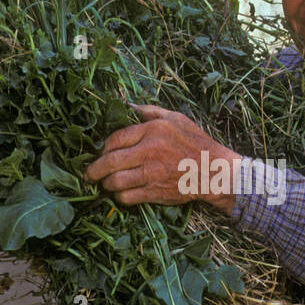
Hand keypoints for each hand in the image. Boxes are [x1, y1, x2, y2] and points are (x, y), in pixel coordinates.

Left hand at [84, 104, 241, 213]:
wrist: (216, 172)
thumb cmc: (197, 143)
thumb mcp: (176, 118)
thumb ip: (150, 112)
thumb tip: (128, 107)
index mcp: (152, 131)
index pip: (115, 139)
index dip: (103, 147)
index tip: (99, 152)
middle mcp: (149, 152)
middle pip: (109, 161)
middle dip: (93, 170)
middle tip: (88, 174)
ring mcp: (151, 174)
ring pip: (115, 182)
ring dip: (106, 184)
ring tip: (105, 184)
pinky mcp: (155, 193)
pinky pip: (127, 197)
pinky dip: (119, 197)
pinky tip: (121, 193)